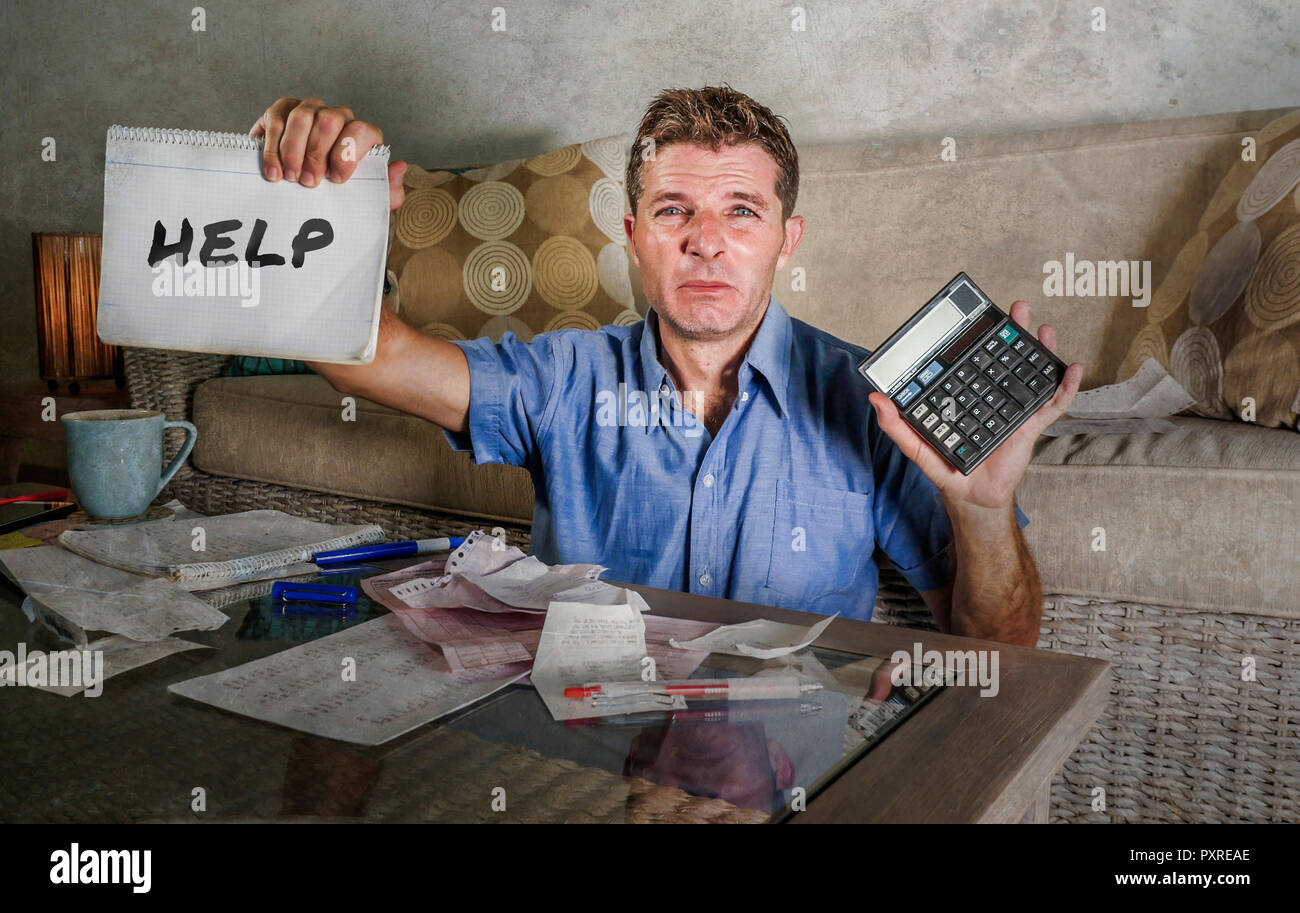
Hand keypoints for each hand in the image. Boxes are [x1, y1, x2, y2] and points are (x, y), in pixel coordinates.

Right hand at [250, 97, 407, 210]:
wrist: (306, 191)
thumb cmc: (340, 192)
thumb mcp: (366, 197)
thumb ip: (387, 189)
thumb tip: (400, 167)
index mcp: (362, 134)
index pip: (362, 130)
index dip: (348, 153)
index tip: (337, 180)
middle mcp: (338, 116)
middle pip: (330, 120)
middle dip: (318, 154)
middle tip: (309, 183)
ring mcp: (310, 109)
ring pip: (302, 116)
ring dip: (294, 150)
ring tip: (290, 179)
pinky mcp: (282, 111)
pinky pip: (277, 119)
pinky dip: (273, 148)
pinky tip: (274, 171)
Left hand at [867, 300, 1083, 509]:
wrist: (972, 498)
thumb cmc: (947, 469)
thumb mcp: (917, 447)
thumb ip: (897, 426)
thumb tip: (876, 400)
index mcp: (968, 396)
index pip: (974, 362)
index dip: (977, 340)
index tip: (979, 317)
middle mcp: (992, 398)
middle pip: (1006, 359)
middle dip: (1014, 332)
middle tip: (1017, 308)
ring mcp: (1013, 410)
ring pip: (1031, 375)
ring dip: (1041, 351)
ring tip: (1045, 329)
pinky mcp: (1030, 427)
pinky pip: (1052, 406)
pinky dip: (1065, 388)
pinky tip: (1071, 369)